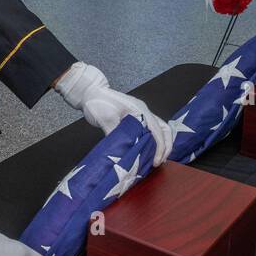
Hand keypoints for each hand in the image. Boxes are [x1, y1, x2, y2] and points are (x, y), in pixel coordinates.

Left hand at [55, 62, 173, 165]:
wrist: (90, 93)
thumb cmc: (97, 102)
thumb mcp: (105, 118)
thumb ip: (116, 133)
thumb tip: (124, 152)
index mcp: (140, 110)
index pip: (157, 130)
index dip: (159, 147)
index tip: (156, 161)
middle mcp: (144, 111)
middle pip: (164, 129)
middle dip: (165, 146)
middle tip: (159, 162)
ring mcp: (141, 114)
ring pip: (159, 129)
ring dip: (161, 144)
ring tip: (157, 159)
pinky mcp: (136, 118)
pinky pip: (150, 130)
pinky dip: (153, 141)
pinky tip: (147, 152)